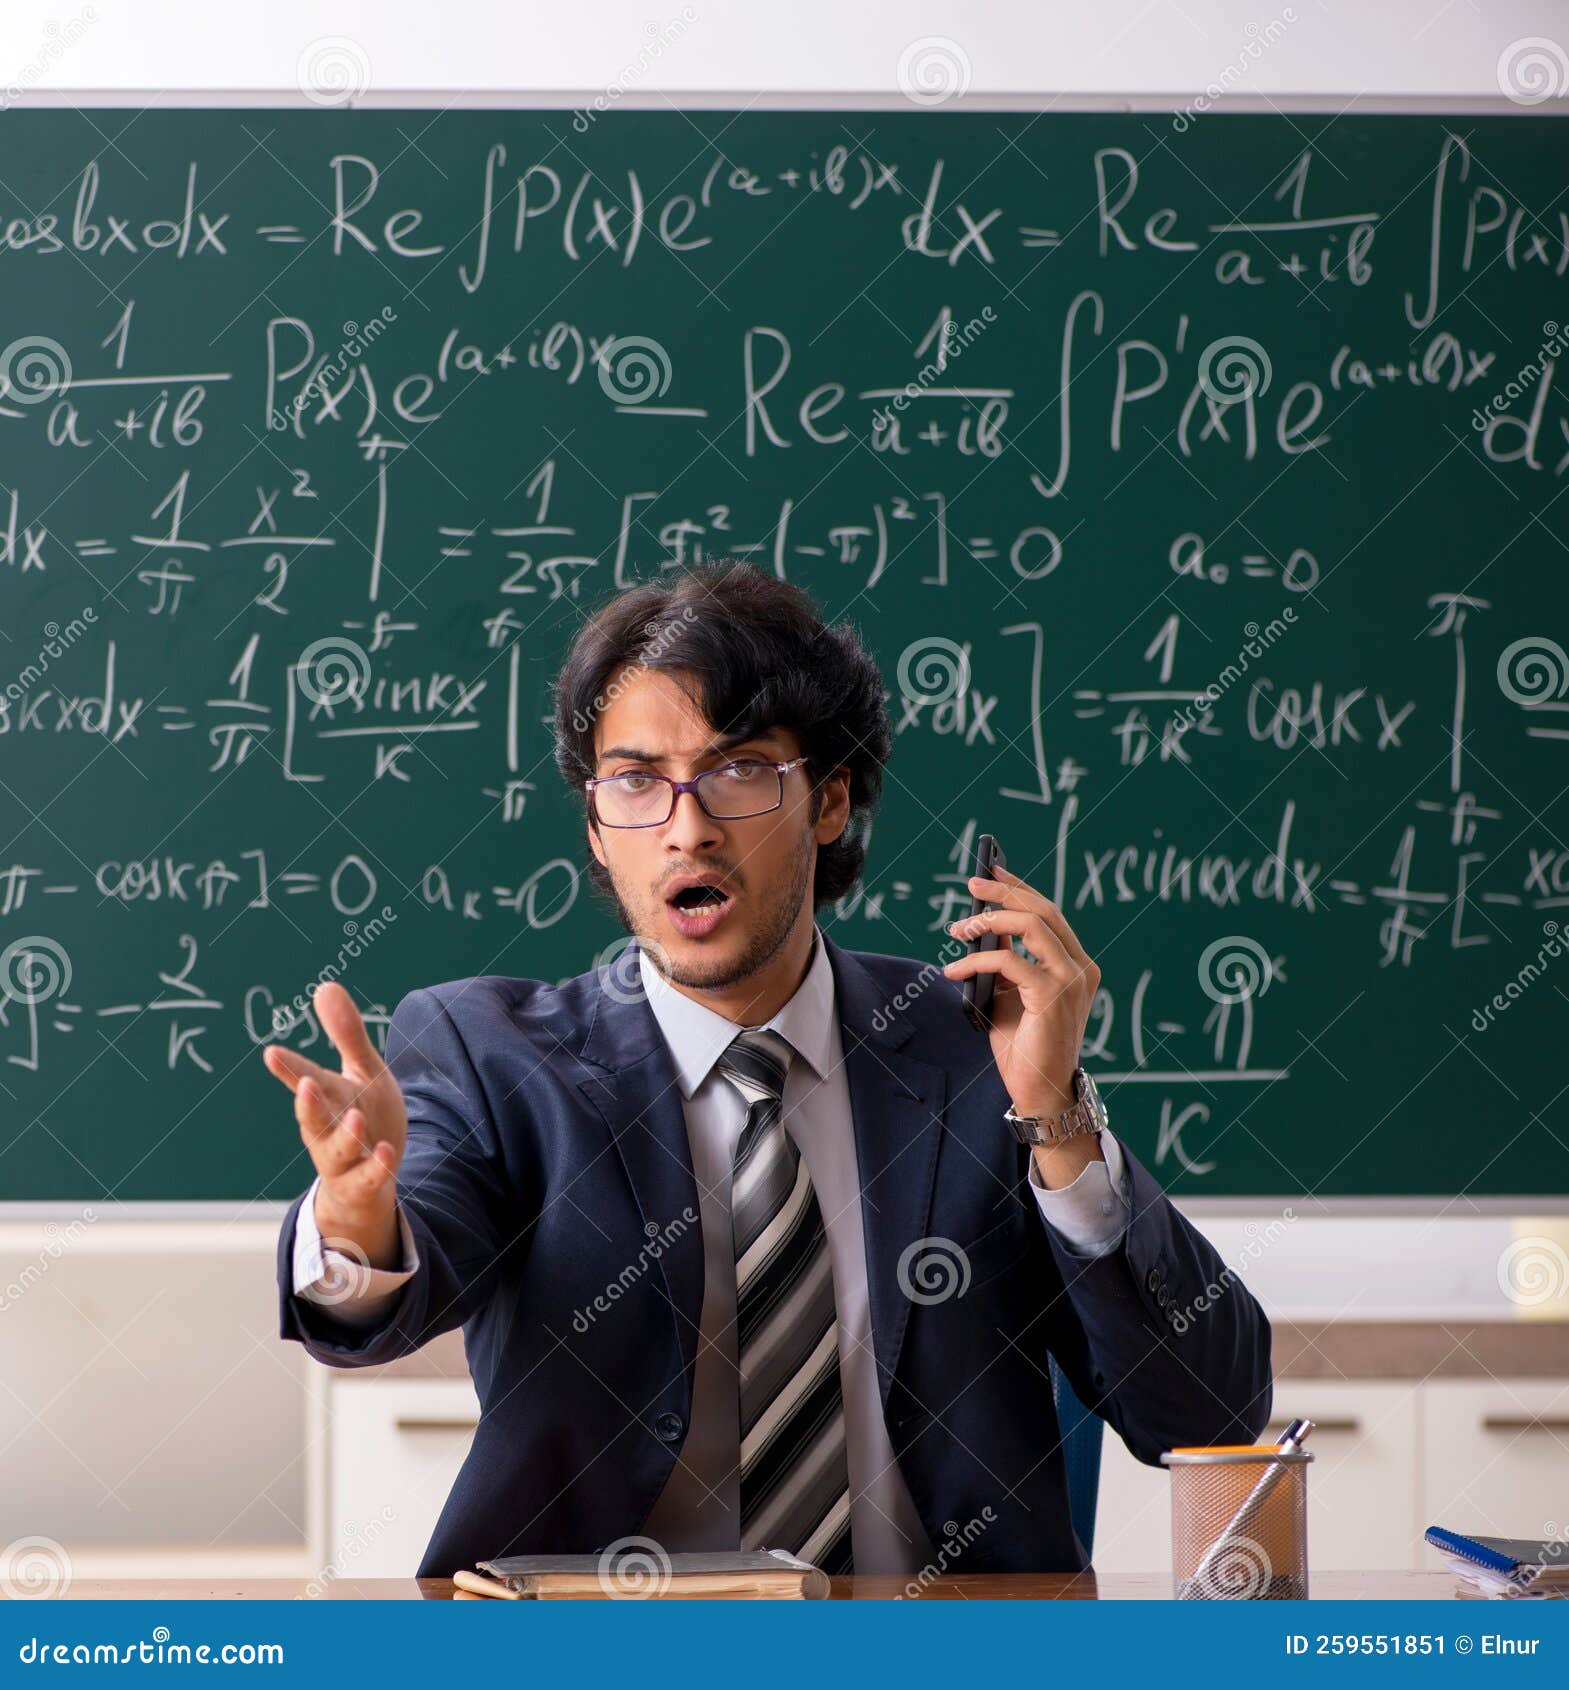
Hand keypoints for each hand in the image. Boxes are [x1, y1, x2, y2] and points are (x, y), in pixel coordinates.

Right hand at [262, 982, 406, 1269]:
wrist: (370, 1179)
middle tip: (305, 1083)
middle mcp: (327, 1129)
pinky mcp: (362, 1184)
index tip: (271, 1052)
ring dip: (344, 1136)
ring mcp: (342, 1161)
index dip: (289, 1068)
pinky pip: (368, 1179)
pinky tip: (385, 1153)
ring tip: (354, 1118)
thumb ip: (346, 1033)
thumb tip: (325, 985)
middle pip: (314, 1117)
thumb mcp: (362, 1071)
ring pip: (336, 1151)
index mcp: (328, 1097)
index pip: (305, 1079)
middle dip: (308, 1102)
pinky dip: (374, 1168)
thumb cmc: (365, 1115)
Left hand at [941, 863, 1101, 1184]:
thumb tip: (983, 923)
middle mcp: (1079, 968)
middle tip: (972, 883)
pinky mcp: (1052, 994)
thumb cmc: (1026, 1047)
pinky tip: (954, 970)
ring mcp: (1070, 980)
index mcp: (1076, 965)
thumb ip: (1006, 959)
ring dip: (987, 919)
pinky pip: (1008, 960)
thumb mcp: (1011, 993)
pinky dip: (976, 959)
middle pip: (1042, 910)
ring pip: (1030, 924)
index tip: (992, 871)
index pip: (1049, 914)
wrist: (1041, 1092)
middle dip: (1004, 890)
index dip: (1019, 888)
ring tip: (957, 928)